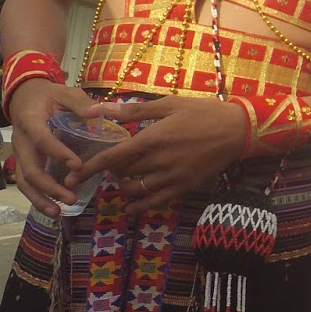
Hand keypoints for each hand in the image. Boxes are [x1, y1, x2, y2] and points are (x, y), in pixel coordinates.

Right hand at [8, 81, 110, 215]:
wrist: (24, 96)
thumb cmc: (48, 95)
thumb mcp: (64, 92)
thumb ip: (80, 102)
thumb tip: (99, 112)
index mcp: (30, 121)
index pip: (42, 140)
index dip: (58, 153)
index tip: (77, 166)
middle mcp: (20, 141)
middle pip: (29, 169)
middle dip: (48, 187)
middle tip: (70, 198)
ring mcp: (19, 153)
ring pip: (23, 181)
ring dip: (40, 198)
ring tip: (58, 212)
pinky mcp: (22, 161)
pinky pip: (26, 182)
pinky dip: (38, 196)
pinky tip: (54, 207)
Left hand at [80, 98, 247, 215]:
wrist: (239, 131)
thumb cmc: (204, 112)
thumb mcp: (170, 104)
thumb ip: (136, 109)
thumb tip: (103, 108)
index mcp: (152, 138)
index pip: (112, 157)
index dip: (89, 168)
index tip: (72, 176)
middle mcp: (159, 161)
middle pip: (122, 173)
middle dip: (109, 172)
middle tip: (105, 167)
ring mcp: (172, 176)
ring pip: (137, 188)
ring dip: (124, 185)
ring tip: (122, 179)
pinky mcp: (185, 186)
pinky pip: (157, 201)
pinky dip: (140, 206)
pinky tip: (130, 207)